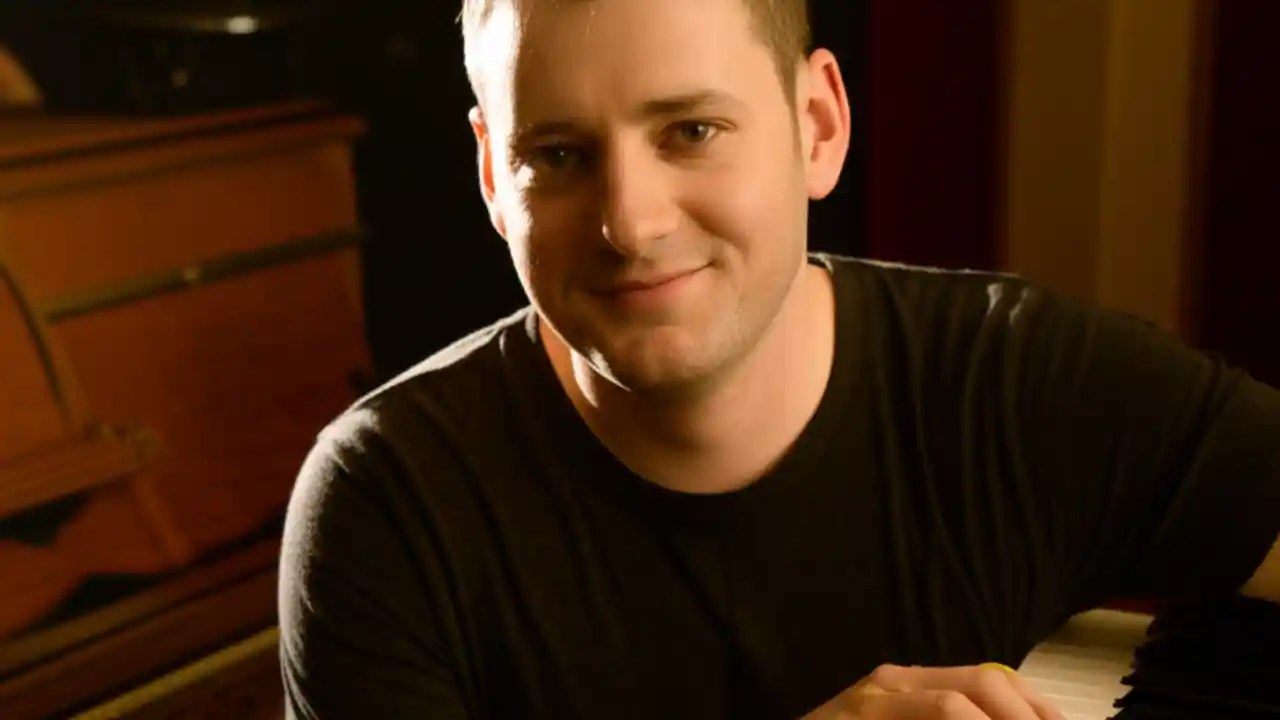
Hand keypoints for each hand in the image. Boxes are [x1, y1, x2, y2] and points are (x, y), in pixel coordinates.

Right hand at [800, 663, 1065, 719]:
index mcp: (907, 682)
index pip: (992, 681)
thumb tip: (1021, 719)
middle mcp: (889, 685)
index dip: (1038, 708)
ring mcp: (869, 706)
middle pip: (984, 685)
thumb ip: (941, 715)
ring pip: (957, 707)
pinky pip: (932, 718)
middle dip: (1028, 717)